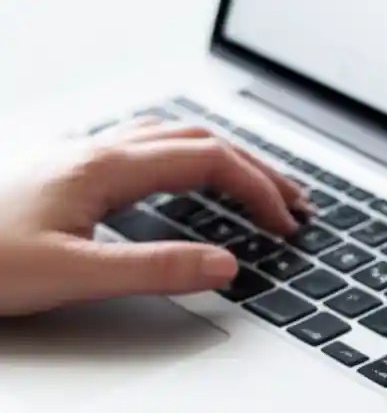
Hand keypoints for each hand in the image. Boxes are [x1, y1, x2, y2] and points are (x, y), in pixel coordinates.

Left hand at [0, 119, 307, 315]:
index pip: (208, 160)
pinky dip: (188, 160)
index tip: (286, 223)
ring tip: (257, 187)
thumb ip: (155, 269)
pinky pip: (145, 148)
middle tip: (295, 202)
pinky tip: (185, 184)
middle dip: (257, 169)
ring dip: (225, 158)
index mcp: (104, 168)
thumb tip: (226, 264)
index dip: (258, 188)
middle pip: (200, 140)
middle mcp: (95, 152)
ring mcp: (79, 158)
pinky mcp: (66, 174)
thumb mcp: (72, 274)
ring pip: (172, 137)